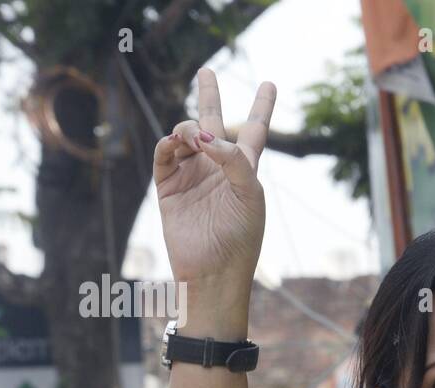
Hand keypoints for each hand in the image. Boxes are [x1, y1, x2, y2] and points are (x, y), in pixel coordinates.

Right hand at [152, 68, 275, 291]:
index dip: (262, 106)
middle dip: (210, 96)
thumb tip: (207, 136)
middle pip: (214, 122)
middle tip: (207, 71)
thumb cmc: (241, 237)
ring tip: (195, 137)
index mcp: (245, 170)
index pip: (254, 130)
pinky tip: (178, 142)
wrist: (213, 271)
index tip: (269, 83)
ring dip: (189, 129)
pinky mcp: (168, 186)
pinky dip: (169, 143)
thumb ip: (235, 161)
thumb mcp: (250, 195)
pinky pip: (165, 155)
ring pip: (186, 135)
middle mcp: (218, 168)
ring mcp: (191, 175)